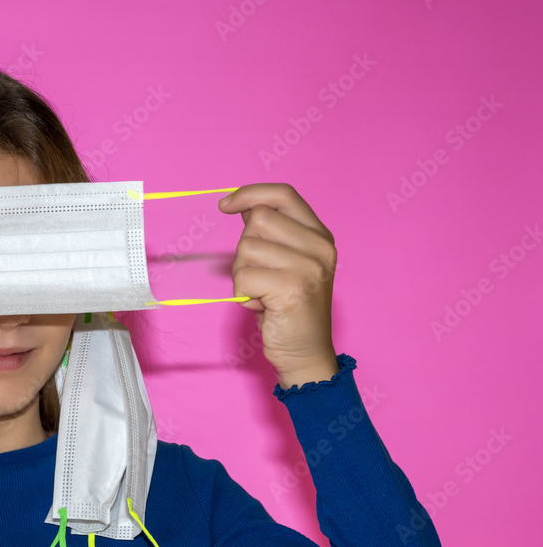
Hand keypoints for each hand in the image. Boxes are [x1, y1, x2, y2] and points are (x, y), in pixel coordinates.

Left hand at [217, 183, 338, 388]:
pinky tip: (262, 306)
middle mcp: (320, 247)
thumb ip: (272, 233)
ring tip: (262, 293)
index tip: (226, 205)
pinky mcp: (292, 288)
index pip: (283, 194)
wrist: (305, 353)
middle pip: (258, 220)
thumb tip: (244, 205)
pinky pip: (243, 276)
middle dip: (245, 248)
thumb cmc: (289, 308)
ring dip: (242, 274)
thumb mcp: (287, 262)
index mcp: (320, 236)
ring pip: (246, 249)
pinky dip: (242, 294)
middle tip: (258, 275)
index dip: (250, 193)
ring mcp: (309, 267)